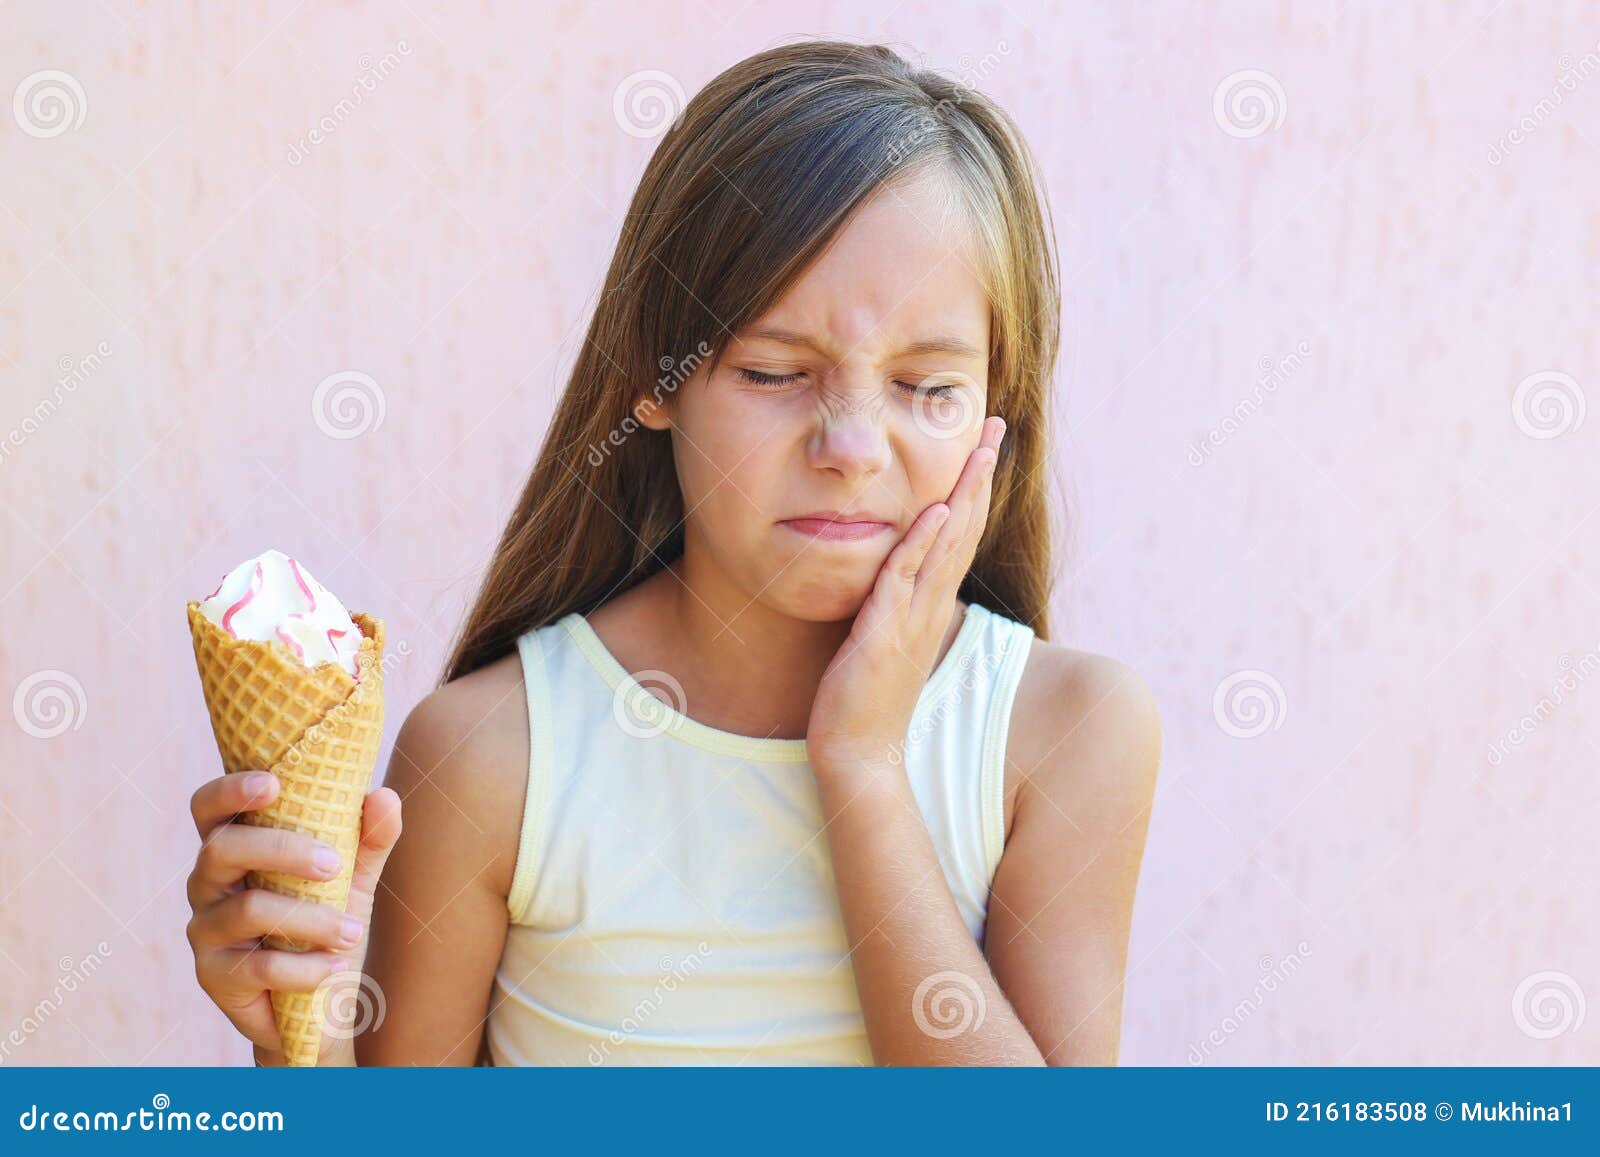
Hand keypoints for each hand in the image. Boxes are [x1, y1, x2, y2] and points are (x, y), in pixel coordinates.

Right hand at [185, 769, 401, 1065]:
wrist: (316, 1005)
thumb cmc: (326, 922)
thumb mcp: (353, 878)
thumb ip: (369, 838)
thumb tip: (385, 796)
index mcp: (235, 847)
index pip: (209, 808)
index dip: (230, 790)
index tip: (273, 784)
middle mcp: (208, 883)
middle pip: (222, 848)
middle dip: (282, 849)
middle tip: (334, 865)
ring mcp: (205, 930)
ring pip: (249, 909)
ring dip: (312, 920)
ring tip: (352, 932)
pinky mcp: (213, 977)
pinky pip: (259, 966)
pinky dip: (306, 967)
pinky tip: (334, 967)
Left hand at [805, 415, 1005, 772]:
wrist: (858, 758)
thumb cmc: (865, 701)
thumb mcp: (886, 640)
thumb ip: (893, 603)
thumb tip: (891, 569)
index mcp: (930, 605)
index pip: (959, 533)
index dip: (974, 486)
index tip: (985, 442)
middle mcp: (929, 607)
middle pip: (964, 528)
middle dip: (980, 473)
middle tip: (997, 424)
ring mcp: (912, 621)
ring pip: (945, 547)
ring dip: (964, 495)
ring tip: (980, 450)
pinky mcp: (883, 638)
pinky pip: (904, 582)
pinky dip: (921, 545)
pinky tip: (935, 511)